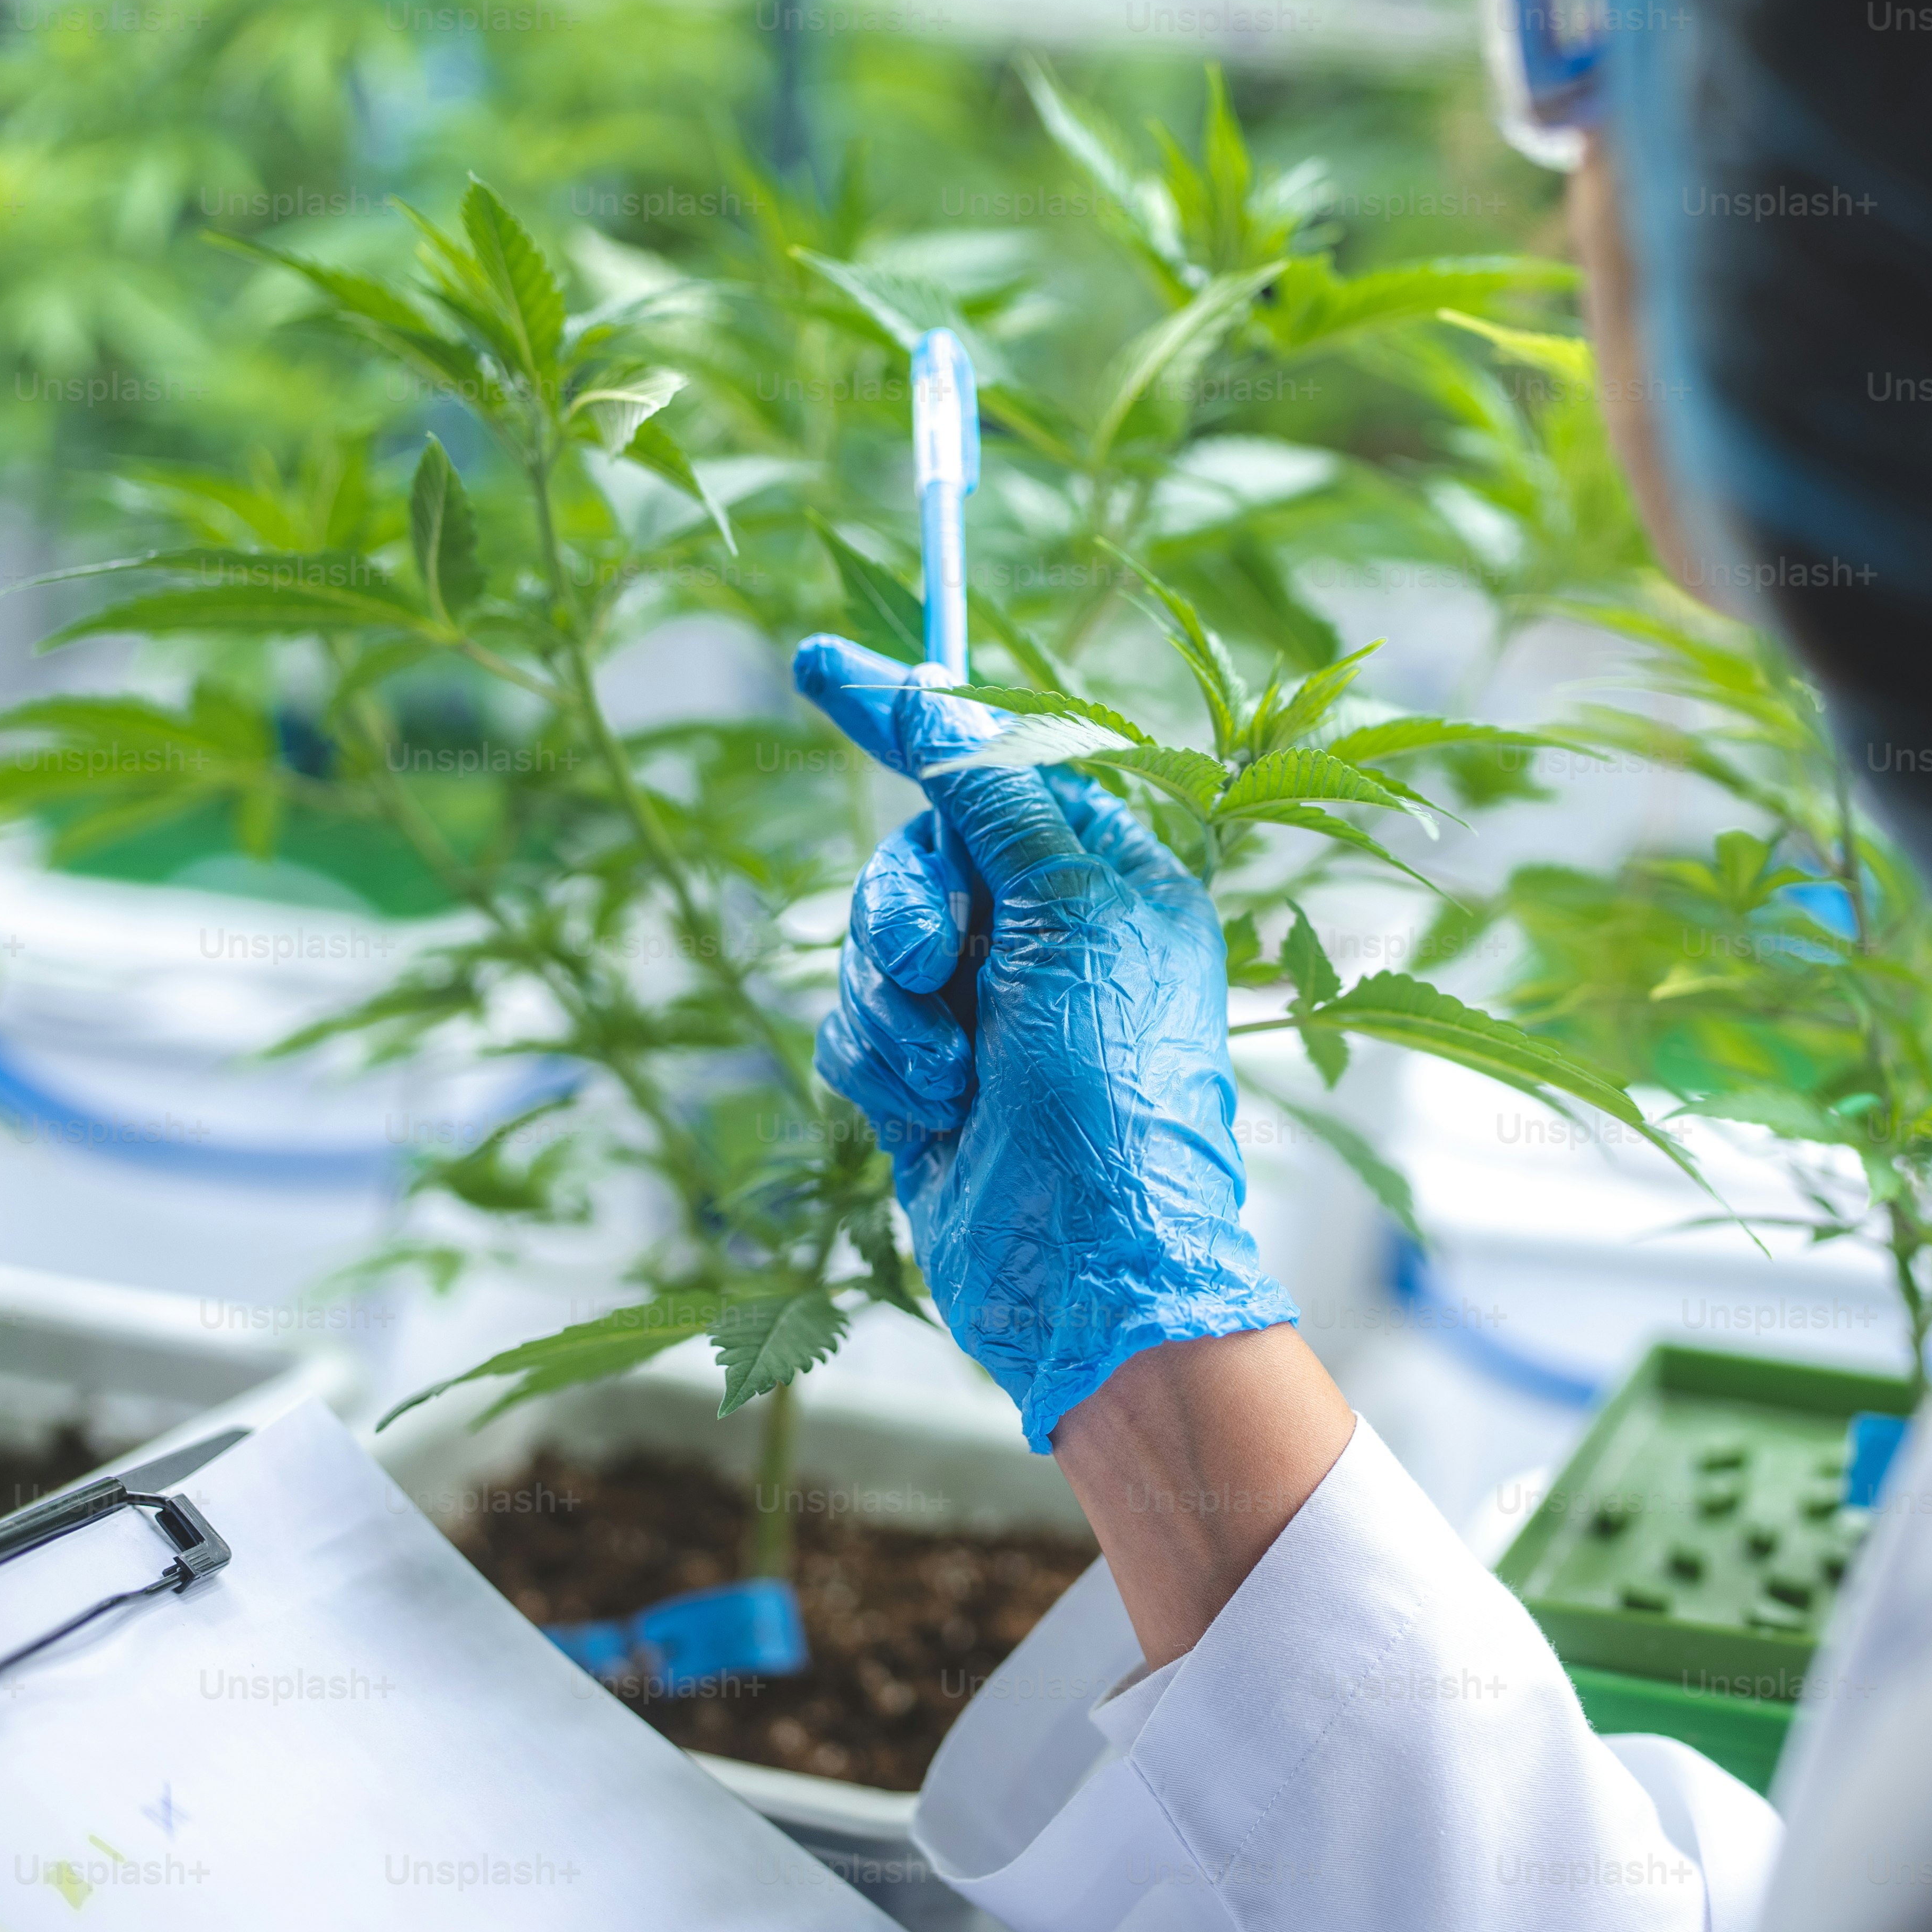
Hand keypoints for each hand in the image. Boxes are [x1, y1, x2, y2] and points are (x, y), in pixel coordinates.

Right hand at [793, 635, 1298, 1451]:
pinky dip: (881, 1066)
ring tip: (954, 1070)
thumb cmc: (1113, 1085)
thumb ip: (997, 798)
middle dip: (910, 909)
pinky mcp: (926, 1082)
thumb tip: (943, 700)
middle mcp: (1045, 936)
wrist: (1090, 1268)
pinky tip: (934, 1113)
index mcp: (1106, 879)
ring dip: (895, 1006)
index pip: (992, 766)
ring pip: (867, 945)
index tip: (818, 663)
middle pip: (915, 853)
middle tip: (944, 963)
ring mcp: (981, 1012)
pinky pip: (852, 1028)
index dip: (909, 718)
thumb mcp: (1071, 911)